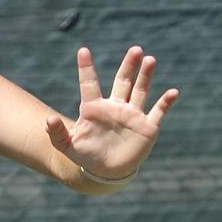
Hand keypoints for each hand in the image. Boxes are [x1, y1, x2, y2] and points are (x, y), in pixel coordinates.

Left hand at [44, 46, 179, 180]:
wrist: (107, 172)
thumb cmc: (86, 156)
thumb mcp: (67, 147)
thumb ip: (56, 134)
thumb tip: (48, 119)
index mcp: (94, 108)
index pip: (89, 83)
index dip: (86, 68)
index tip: (82, 51)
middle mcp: (115, 107)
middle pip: (123, 81)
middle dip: (128, 65)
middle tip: (135, 49)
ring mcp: (132, 115)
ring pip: (140, 91)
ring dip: (145, 76)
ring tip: (150, 60)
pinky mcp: (147, 127)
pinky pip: (158, 111)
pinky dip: (166, 102)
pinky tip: (173, 92)